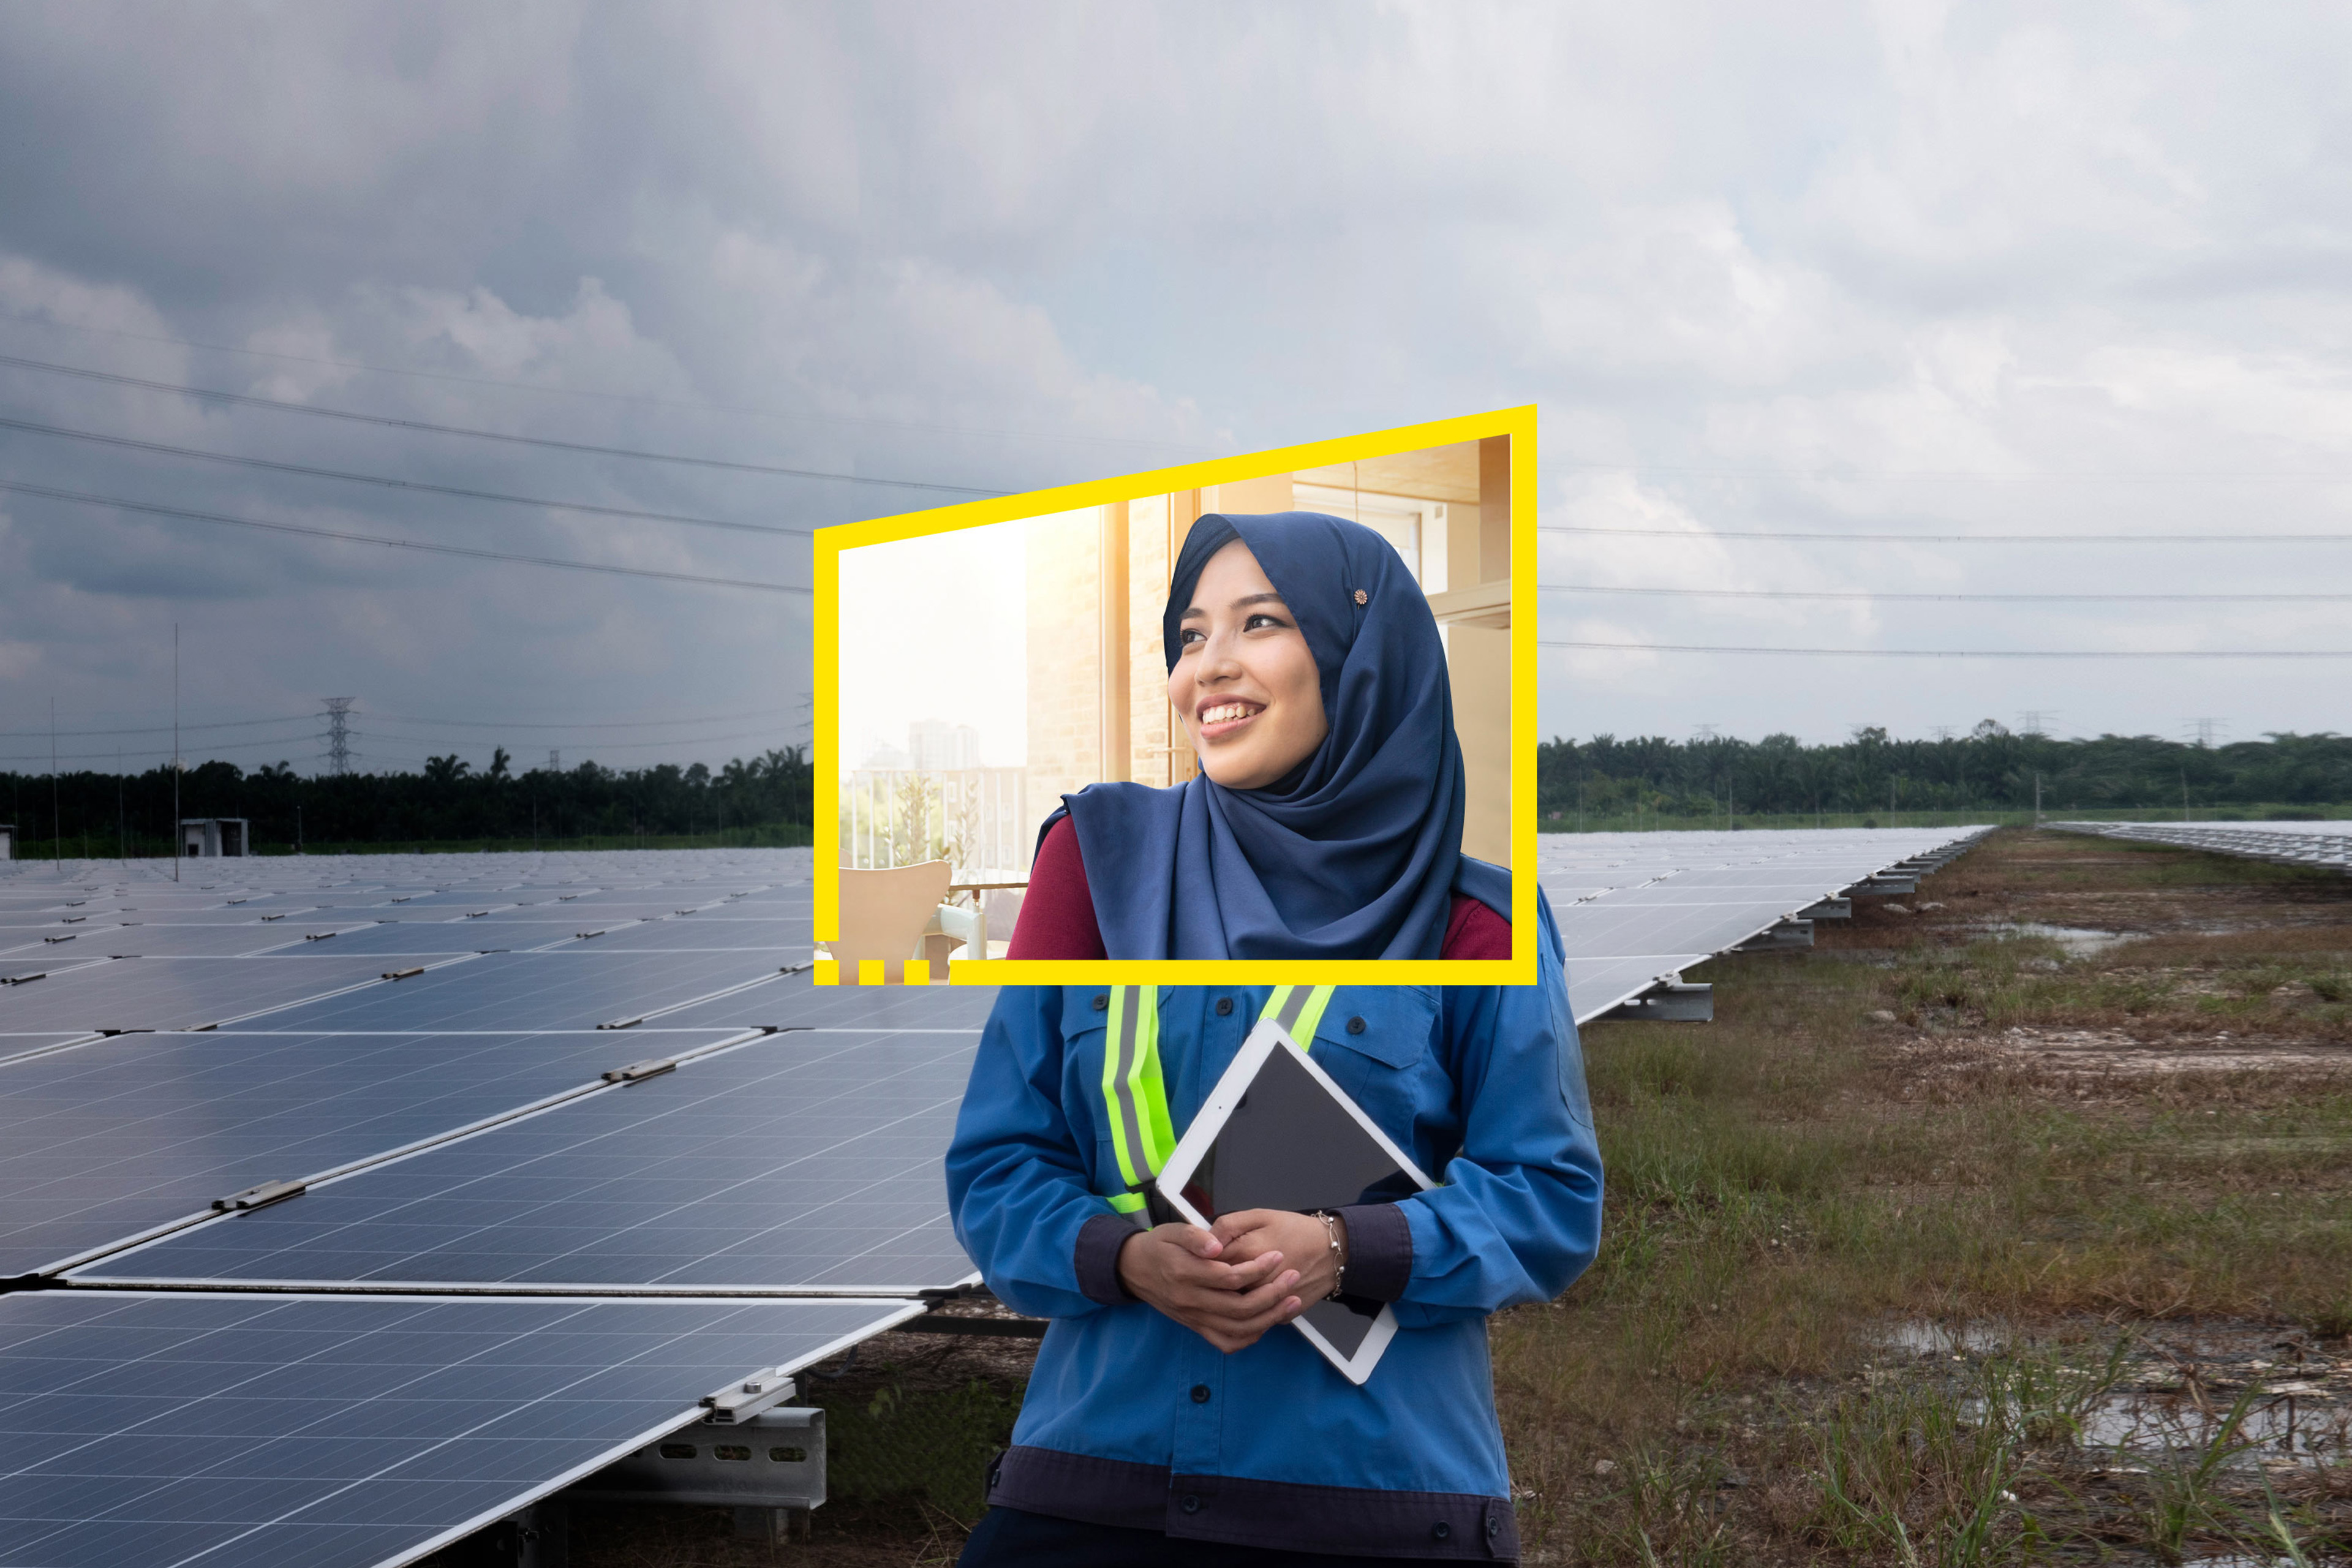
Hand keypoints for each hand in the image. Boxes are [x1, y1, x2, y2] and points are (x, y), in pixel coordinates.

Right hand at [1114, 1221, 1304, 1352]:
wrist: (1135, 1270)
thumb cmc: (1159, 1246)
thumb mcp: (1173, 1231)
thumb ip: (1195, 1236)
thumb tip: (1217, 1246)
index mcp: (1185, 1273)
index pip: (1230, 1277)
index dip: (1258, 1267)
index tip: (1278, 1255)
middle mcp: (1191, 1301)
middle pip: (1240, 1308)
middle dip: (1273, 1294)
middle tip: (1293, 1276)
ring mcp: (1194, 1318)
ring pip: (1238, 1329)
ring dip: (1270, 1317)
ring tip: (1292, 1300)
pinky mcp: (1197, 1328)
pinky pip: (1227, 1342)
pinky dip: (1250, 1335)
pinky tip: (1268, 1321)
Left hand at [1214, 1209, 1344, 1304]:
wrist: (1332, 1252)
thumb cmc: (1295, 1230)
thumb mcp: (1260, 1216)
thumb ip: (1229, 1225)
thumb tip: (1206, 1241)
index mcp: (1246, 1253)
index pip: (1208, 1264)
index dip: (1202, 1260)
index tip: (1204, 1256)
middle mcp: (1255, 1283)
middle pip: (1218, 1290)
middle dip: (1212, 1284)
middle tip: (1216, 1273)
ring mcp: (1269, 1304)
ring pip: (1235, 1311)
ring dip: (1227, 1302)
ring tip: (1230, 1289)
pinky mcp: (1282, 1317)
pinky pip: (1256, 1322)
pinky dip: (1248, 1315)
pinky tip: (1248, 1301)